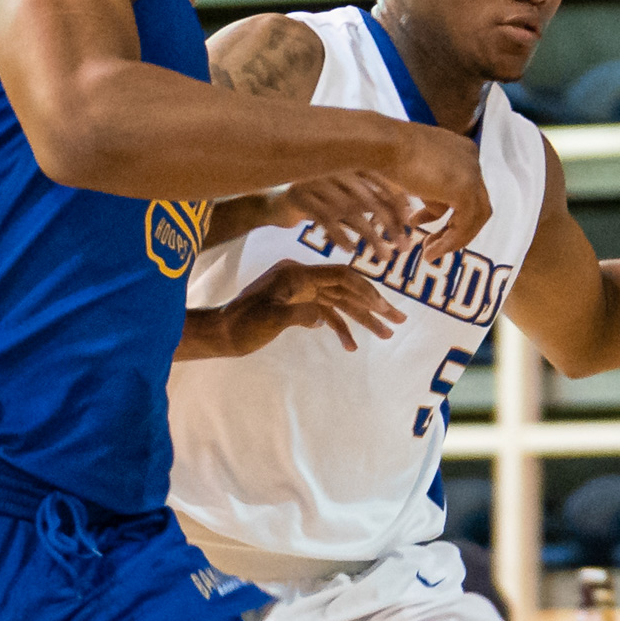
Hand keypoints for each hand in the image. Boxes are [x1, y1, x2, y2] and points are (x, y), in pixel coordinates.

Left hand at [223, 260, 406, 354]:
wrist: (221, 333)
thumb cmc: (242, 325)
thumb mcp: (270, 319)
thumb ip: (300, 315)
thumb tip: (323, 318)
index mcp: (296, 275)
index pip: (340, 276)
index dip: (364, 289)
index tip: (383, 306)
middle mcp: (302, 279)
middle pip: (346, 288)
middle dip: (373, 305)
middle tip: (399, 319)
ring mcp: (301, 293)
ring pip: (340, 302)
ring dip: (362, 318)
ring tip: (386, 334)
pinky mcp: (298, 307)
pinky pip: (326, 314)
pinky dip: (340, 328)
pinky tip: (350, 345)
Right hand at [271, 172, 415, 252]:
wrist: (277, 202)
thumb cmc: (322, 202)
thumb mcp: (349, 200)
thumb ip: (374, 203)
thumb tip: (406, 218)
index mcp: (351, 163)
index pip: (384, 181)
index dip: (400, 204)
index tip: (411, 227)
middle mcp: (336, 167)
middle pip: (371, 198)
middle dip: (390, 226)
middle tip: (403, 248)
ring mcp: (316, 181)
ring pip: (351, 212)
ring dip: (371, 237)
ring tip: (384, 257)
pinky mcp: (300, 197)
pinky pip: (325, 219)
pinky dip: (340, 235)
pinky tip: (350, 250)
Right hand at [387, 125, 491, 259]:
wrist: (382, 144)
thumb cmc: (387, 154)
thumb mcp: (414, 174)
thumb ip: (430, 190)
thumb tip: (435, 210)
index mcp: (461, 151)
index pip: (464, 188)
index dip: (446, 211)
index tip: (421, 224)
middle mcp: (471, 159)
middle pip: (474, 204)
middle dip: (453, 228)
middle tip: (431, 244)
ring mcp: (471, 173)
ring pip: (474, 217)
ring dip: (452, 238)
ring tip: (428, 252)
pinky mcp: (465, 189)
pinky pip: (465, 224)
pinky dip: (450, 241)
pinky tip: (430, 251)